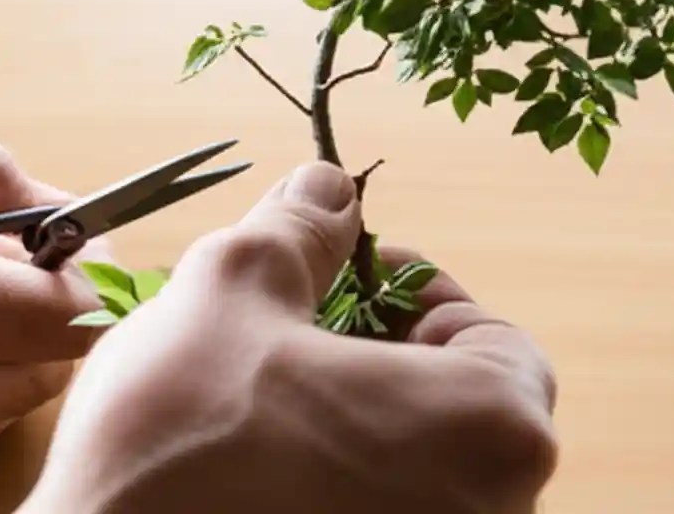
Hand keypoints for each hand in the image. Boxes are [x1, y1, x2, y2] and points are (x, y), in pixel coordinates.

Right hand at [20, 162, 557, 513]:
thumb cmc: (180, 440)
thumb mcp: (233, 291)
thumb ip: (300, 230)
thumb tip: (328, 189)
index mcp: (493, 431)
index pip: (493, 340)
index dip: (411, 293)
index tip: (346, 277)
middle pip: (459, 410)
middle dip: (379, 355)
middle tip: (297, 330)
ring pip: (416, 471)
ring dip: (352, 421)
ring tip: (266, 396)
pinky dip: (334, 486)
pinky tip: (259, 469)